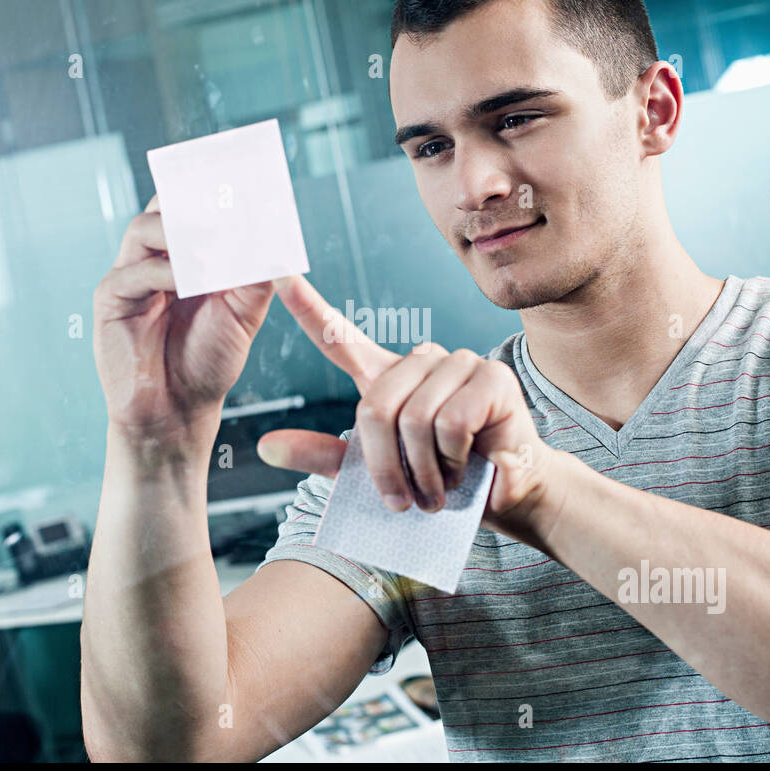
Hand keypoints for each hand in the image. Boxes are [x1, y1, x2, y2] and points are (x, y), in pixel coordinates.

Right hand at [92, 194, 275, 444]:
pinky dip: (164, 270)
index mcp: (190, 254)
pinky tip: (187, 280)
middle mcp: (158, 257)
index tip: (241, 179)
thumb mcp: (244, 312)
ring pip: (145, 228)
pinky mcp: (110, 300)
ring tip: (210, 245)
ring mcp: (132, 275)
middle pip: (165, 205)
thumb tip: (267, 235)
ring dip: (179, 231)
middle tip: (224, 201)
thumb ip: (253, 272)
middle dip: (193, 200)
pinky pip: (133, 272)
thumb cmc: (209, 360)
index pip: (194, 206)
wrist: (180, 409)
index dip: (213, 191)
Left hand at [255, 275, 563, 548]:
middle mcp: (422, 360)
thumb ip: (323, 455)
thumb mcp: (372, 473)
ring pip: (414, 418)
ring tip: (441, 486)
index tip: (278, 271)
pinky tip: (470, 466)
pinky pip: (450, 423)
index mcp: (387, 377)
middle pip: (375, 406)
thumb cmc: (441, 481)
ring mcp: (460, 362)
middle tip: (406, 499)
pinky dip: (454, 459)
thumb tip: (264, 447)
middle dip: (385, 465)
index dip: (307, 307)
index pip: (339, 336)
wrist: (505, 499)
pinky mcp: (493, 378)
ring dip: (426, 470)